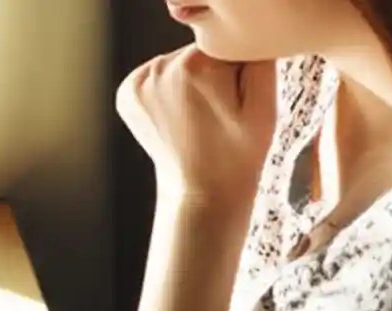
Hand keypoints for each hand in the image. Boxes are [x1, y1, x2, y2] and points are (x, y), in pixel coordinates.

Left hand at [117, 46, 275, 209]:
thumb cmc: (238, 152)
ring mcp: (137, 82)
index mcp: (195, 63)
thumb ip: (259, 57)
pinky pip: (155, 78)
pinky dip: (167, 92)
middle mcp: (159, 67)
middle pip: (197, 53)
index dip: (237, 71)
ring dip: (188, 82)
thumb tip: (243, 39)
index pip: (226, 45)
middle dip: (211, 74)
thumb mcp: (265, 103)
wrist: (201, 191)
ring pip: (175, 65)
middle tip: (217, 112)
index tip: (235, 101)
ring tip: (197, 117)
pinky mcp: (126, 94)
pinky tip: (178, 116)